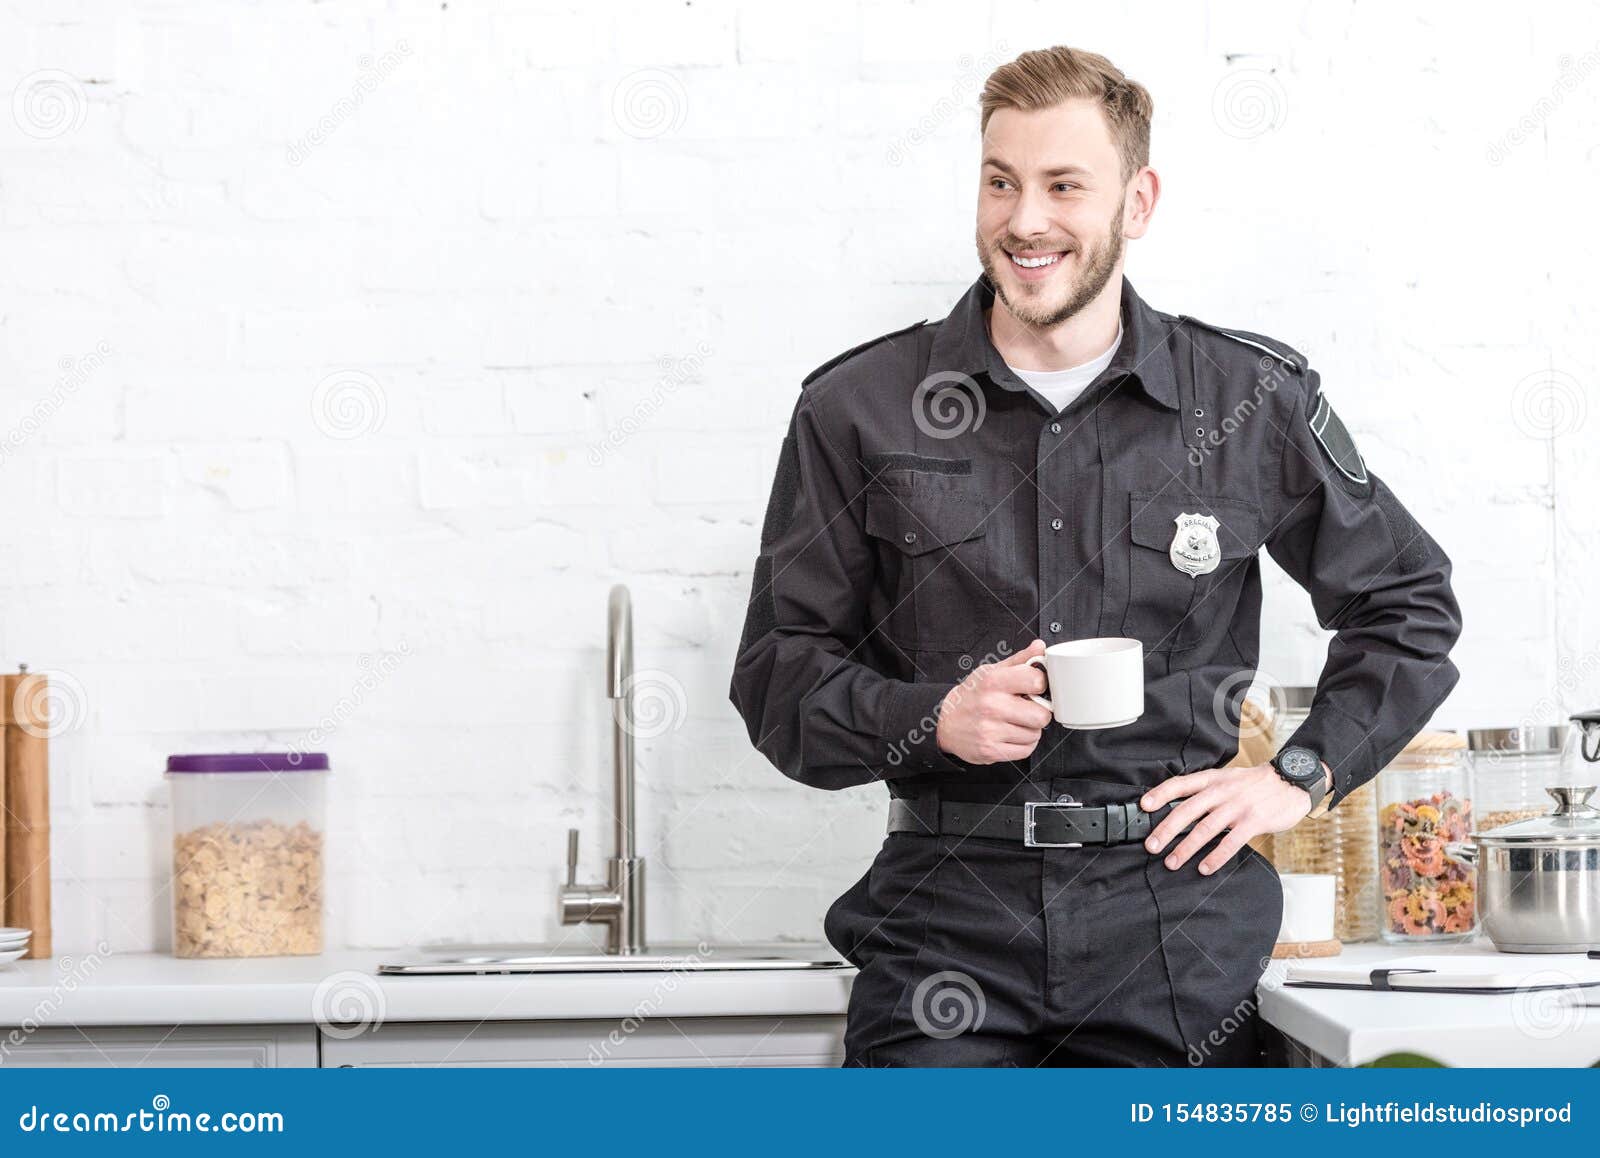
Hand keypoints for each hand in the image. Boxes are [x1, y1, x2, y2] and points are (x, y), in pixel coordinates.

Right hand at [935, 640, 1052, 764]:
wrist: (946, 722)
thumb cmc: (973, 696)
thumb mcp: (991, 672)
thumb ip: (1019, 660)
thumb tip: (1040, 647)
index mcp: (993, 681)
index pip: (1036, 681)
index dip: (1041, 684)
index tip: (1034, 686)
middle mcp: (991, 705)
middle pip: (1041, 716)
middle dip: (1039, 713)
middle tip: (1027, 709)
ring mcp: (990, 730)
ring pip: (1035, 734)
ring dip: (1030, 729)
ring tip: (1015, 722)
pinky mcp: (991, 750)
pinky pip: (1026, 750)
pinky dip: (1023, 744)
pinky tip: (1011, 734)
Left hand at [1139, 762, 1332, 874]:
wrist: (1292, 781)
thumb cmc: (1255, 784)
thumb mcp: (1228, 778)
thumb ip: (1206, 791)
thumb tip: (1179, 808)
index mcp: (1213, 779)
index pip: (1181, 784)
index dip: (1160, 794)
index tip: (1144, 807)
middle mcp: (1222, 791)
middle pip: (1187, 810)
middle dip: (1166, 830)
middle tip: (1151, 846)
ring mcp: (1238, 806)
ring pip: (1205, 829)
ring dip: (1186, 848)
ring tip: (1172, 862)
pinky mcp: (1254, 821)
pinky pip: (1231, 842)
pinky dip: (1215, 857)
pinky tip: (1204, 868)